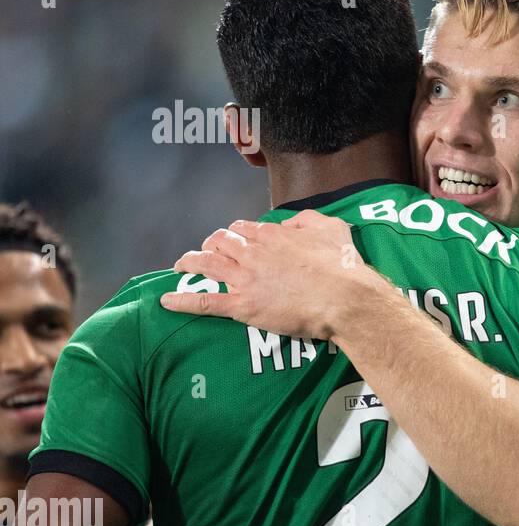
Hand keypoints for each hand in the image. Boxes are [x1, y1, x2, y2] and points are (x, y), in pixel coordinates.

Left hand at [159, 210, 396, 339]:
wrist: (346, 299)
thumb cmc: (343, 265)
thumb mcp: (332, 228)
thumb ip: (308, 220)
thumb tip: (291, 223)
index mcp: (272, 234)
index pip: (243, 228)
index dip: (236, 233)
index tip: (236, 241)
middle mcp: (253, 252)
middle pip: (220, 241)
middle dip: (211, 244)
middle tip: (208, 252)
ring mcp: (245, 279)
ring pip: (206, 264)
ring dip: (189, 263)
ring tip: (181, 267)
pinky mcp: (243, 305)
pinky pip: (205, 302)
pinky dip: (183, 301)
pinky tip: (166, 301)